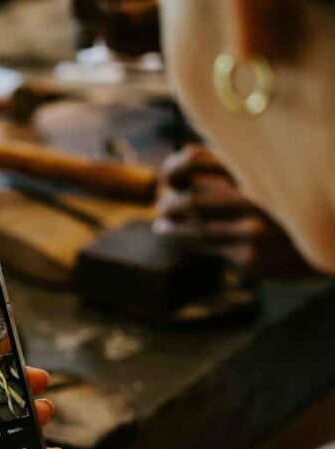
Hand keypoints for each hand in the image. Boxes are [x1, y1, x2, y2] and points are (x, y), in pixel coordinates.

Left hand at [154, 145, 310, 277]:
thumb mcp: (262, 176)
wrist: (326, 244)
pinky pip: (206, 246)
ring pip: (195, 227)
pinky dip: (183, 239)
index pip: (196, 159)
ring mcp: (254, 229)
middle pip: (191, 198)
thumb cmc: (282, 204)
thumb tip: (179, 160)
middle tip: (164, 206)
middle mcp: (255, 196)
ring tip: (161, 224)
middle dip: (170, 204)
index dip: (174, 168)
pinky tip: (172, 235)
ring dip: (170, 226)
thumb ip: (229, 167)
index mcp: (255, 168)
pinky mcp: (252, 257)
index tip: (170, 178)